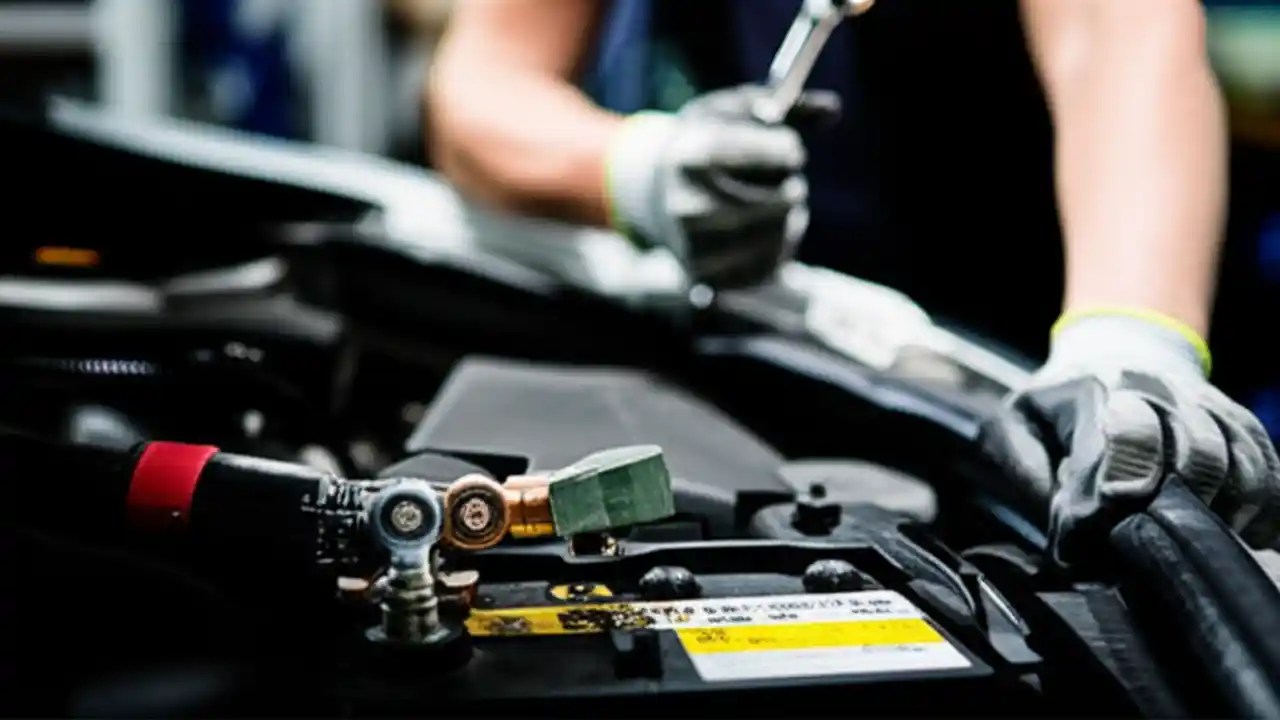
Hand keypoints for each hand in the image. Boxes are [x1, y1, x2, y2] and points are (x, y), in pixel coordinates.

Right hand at [606, 85, 839, 288]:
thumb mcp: (732, 111)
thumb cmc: (702, 145)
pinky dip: (779, 244)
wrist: (652, 196)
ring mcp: (696, 249)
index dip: (789, 149)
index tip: (785, 149)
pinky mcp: (708, 279)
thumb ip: (784, 104)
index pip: (782, 154)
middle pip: (787, 197)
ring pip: (784, 231)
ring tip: (768, 204)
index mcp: (692, 156)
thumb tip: (834, 110)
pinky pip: (774, 262)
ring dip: (789, 215)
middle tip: (776, 181)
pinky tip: (761, 230)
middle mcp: (688, 207)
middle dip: (790, 184)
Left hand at [983, 312, 1279, 564]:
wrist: (1119, 349)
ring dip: (1222, 511)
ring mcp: (1206, 406)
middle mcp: (1161, 393)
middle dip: (1173, 506)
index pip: (1120, 446)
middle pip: (1196, 454)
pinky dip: (1263, 505)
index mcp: (1099, 393)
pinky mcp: (1237, 422)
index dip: (1108, 496)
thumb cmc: (1061, 400)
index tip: (1088, 534)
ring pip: (1239, 462)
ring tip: (1191, 543)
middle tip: (1146, 544)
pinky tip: (1246, 534)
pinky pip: (1266, 465)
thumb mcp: (1019, 420)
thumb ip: (1025, 468)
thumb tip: (1060, 525)